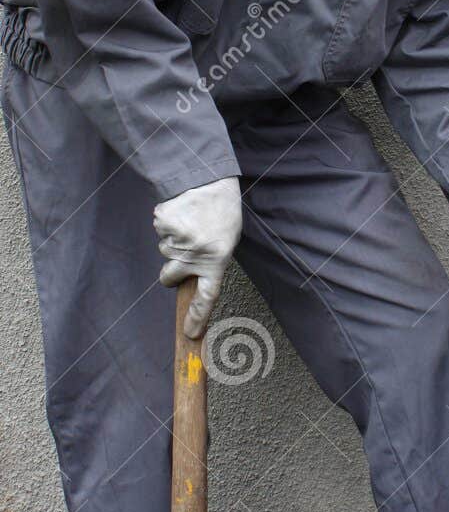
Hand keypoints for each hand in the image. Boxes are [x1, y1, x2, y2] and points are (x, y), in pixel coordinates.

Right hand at [153, 177, 242, 338]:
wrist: (208, 178)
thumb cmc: (221, 211)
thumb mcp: (226, 240)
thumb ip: (211, 261)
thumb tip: (193, 279)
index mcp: (217, 259)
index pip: (206, 297)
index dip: (198, 317)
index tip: (191, 334)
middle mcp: (195, 253)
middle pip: (169, 278)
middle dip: (170, 274)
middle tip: (181, 257)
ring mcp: (176, 239)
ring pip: (164, 251)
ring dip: (173, 241)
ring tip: (189, 222)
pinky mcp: (162, 225)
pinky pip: (159, 232)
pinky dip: (167, 224)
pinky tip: (180, 212)